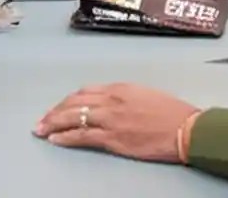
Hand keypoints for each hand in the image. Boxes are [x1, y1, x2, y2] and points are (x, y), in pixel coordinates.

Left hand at [34, 83, 200, 163]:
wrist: (187, 129)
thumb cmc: (173, 114)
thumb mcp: (145, 95)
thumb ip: (123, 98)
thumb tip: (109, 105)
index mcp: (119, 88)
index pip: (84, 92)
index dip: (68, 100)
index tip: (59, 107)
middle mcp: (111, 100)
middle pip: (74, 102)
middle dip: (55, 110)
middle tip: (42, 119)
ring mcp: (110, 118)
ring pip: (72, 117)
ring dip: (53, 123)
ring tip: (41, 129)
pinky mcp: (113, 137)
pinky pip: (82, 135)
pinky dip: (65, 137)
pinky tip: (55, 139)